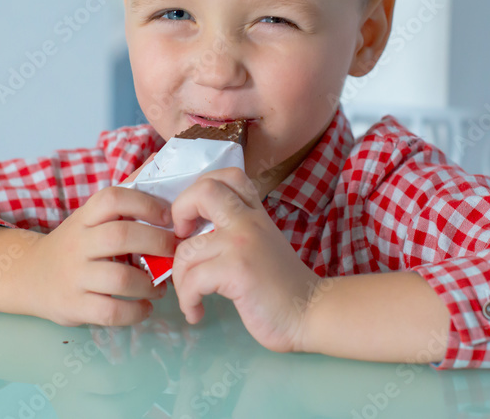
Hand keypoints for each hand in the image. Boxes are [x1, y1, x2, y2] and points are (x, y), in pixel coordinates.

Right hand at [19, 153, 176, 326]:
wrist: (30, 276)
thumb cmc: (76, 244)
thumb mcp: (93, 217)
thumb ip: (126, 194)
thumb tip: (159, 159)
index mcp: (85, 217)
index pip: (113, 199)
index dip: (145, 204)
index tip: (169, 216)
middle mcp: (77, 244)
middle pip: (120, 236)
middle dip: (157, 243)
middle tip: (175, 251)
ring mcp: (74, 276)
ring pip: (119, 277)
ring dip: (150, 283)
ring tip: (162, 285)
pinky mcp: (74, 307)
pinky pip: (110, 312)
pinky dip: (136, 312)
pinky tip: (145, 306)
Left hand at [169, 167, 321, 353]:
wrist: (310, 313)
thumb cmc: (284, 287)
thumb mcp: (264, 245)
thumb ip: (239, 232)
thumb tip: (195, 236)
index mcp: (255, 214)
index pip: (227, 176)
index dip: (199, 190)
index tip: (193, 220)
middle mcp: (248, 221)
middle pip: (203, 190)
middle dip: (179, 212)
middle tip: (181, 240)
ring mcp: (241, 244)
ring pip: (186, 249)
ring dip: (180, 279)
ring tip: (191, 296)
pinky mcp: (236, 270)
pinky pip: (192, 281)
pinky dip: (187, 300)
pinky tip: (196, 312)